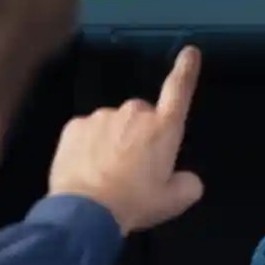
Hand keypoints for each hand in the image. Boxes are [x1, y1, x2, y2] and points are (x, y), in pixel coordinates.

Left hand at [48, 46, 203, 235]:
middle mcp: (133, 113)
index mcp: (163, 128)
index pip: (179, 91)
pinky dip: (89, 147)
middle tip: (133, 169)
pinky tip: (87, 171)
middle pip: (141, 117)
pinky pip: (87, 133)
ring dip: (113, 142)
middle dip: (139, 135)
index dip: (186, 71)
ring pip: (112, 125)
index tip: (189, 52)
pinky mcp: (74, 126)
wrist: (85, 212)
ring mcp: (101, 116)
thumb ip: (188, 185)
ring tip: (106, 175)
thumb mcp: (172, 201)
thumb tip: (188, 179)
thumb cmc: (135, 203)